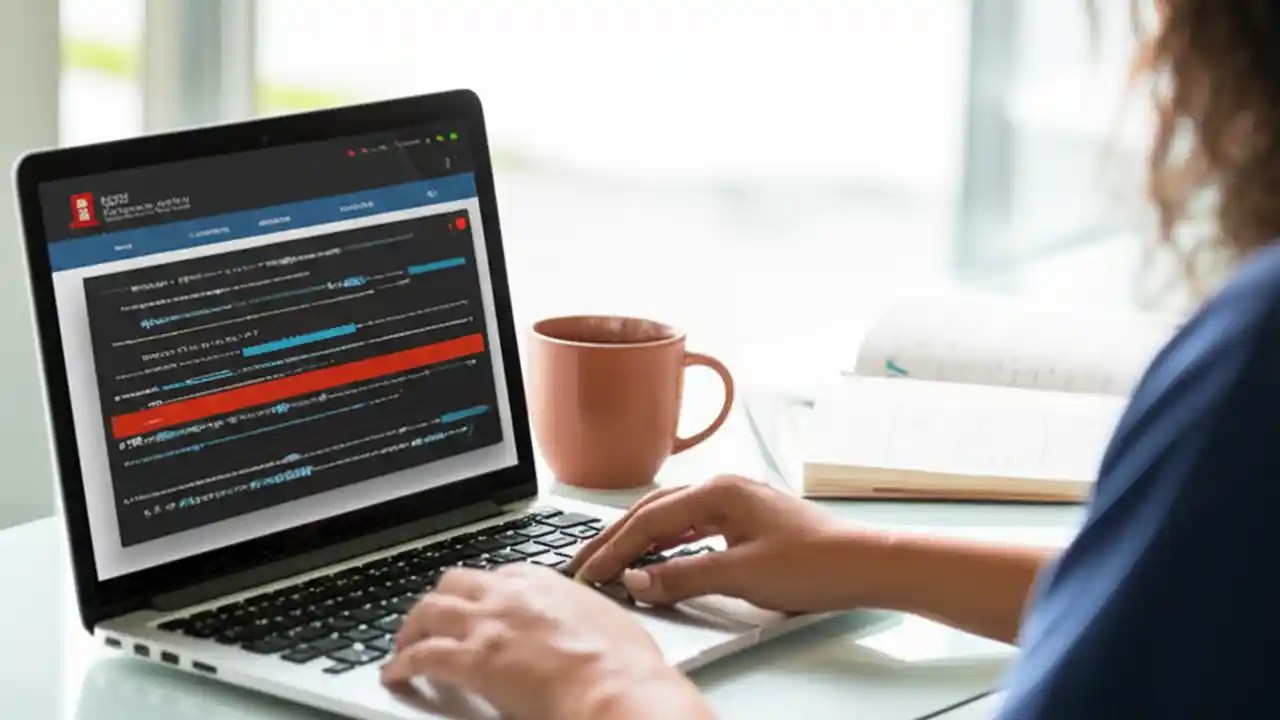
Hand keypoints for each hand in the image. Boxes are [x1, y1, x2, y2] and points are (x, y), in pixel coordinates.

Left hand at [381, 564, 710, 719]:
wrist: (615, 685)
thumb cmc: (623, 663)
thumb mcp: (603, 619)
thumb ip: (578, 616)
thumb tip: (578, 628)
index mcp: (543, 581)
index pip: (497, 575)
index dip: (480, 591)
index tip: (477, 603)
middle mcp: (509, 594)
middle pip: (455, 583)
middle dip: (440, 599)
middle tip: (432, 618)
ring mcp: (487, 624)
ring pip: (429, 611)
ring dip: (412, 627)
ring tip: (405, 644)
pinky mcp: (472, 659)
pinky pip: (423, 655)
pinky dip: (403, 663)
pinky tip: (396, 673)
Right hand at [571, 475, 859, 611]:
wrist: (865, 564)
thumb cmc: (815, 562)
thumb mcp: (741, 574)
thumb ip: (683, 576)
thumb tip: (637, 580)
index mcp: (719, 491)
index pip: (650, 520)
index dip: (615, 548)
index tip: (591, 572)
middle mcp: (725, 489)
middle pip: (655, 512)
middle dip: (618, 539)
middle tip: (586, 563)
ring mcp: (738, 503)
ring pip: (673, 518)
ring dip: (641, 540)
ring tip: (613, 560)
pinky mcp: (749, 521)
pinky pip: (694, 527)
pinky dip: (668, 543)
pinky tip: (659, 556)